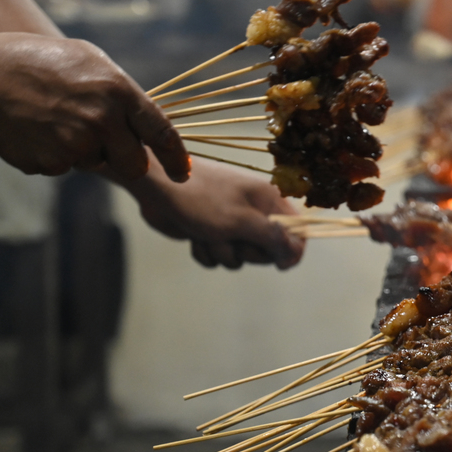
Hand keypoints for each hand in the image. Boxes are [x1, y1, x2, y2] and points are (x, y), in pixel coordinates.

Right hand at [0, 33, 189, 180]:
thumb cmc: (39, 63)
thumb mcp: (89, 61)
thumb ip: (122, 94)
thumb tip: (148, 123)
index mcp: (118, 90)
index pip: (161, 133)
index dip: (175, 158)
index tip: (183, 174)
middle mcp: (103, 119)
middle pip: (135, 165)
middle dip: (125, 161)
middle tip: (100, 141)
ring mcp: (78, 143)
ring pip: (96, 163)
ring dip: (82, 150)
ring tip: (53, 119)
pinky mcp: (54, 162)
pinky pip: (65, 168)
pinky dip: (54, 154)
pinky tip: (35, 130)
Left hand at [126, 156, 305, 269]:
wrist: (155, 187)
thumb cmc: (200, 199)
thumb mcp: (240, 220)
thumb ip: (272, 237)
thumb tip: (294, 255)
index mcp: (268, 200)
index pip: (296, 231)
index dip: (290, 251)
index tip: (277, 264)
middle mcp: (253, 210)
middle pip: (268, 250)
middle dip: (248, 253)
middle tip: (233, 239)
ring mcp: (231, 222)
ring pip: (239, 256)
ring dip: (221, 252)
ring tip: (207, 234)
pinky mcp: (211, 232)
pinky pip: (218, 256)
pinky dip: (206, 252)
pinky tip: (194, 238)